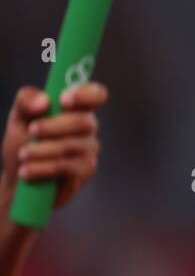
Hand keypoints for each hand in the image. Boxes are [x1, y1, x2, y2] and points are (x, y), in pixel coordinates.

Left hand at [0, 83, 108, 211]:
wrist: (17, 181)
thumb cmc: (22, 145)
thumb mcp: (18, 118)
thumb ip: (26, 101)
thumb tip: (44, 102)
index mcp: (75, 109)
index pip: (96, 95)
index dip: (86, 95)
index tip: (63, 100)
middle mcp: (88, 127)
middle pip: (84, 121)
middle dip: (53, 126)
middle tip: (31, 131)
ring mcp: (89, 150)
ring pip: (72, 145)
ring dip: (41, 150)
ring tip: (22, 156)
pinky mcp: (85, 171)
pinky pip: (66, 166)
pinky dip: (42, 168)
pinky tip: (27, 171)